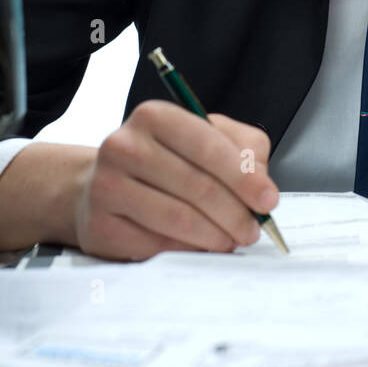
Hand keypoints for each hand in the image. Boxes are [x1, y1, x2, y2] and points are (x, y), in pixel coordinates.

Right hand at [73, 101, 277, 259]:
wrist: (103, 187)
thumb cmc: (163, 162)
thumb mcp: (204, 138)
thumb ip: (242, 149)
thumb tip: (261, 183)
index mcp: (154, 116)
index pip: (207, 146)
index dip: (244, 177)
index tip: (268, 200)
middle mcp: (124, 146)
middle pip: (197, 186)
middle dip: (236, 214)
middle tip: (253, 230)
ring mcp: (106, 186)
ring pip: (178, 218)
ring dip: (216, 236)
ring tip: (231, 240)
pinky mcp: (99, 225)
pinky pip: (156, 245)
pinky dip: (186, 250)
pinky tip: (198, 247)